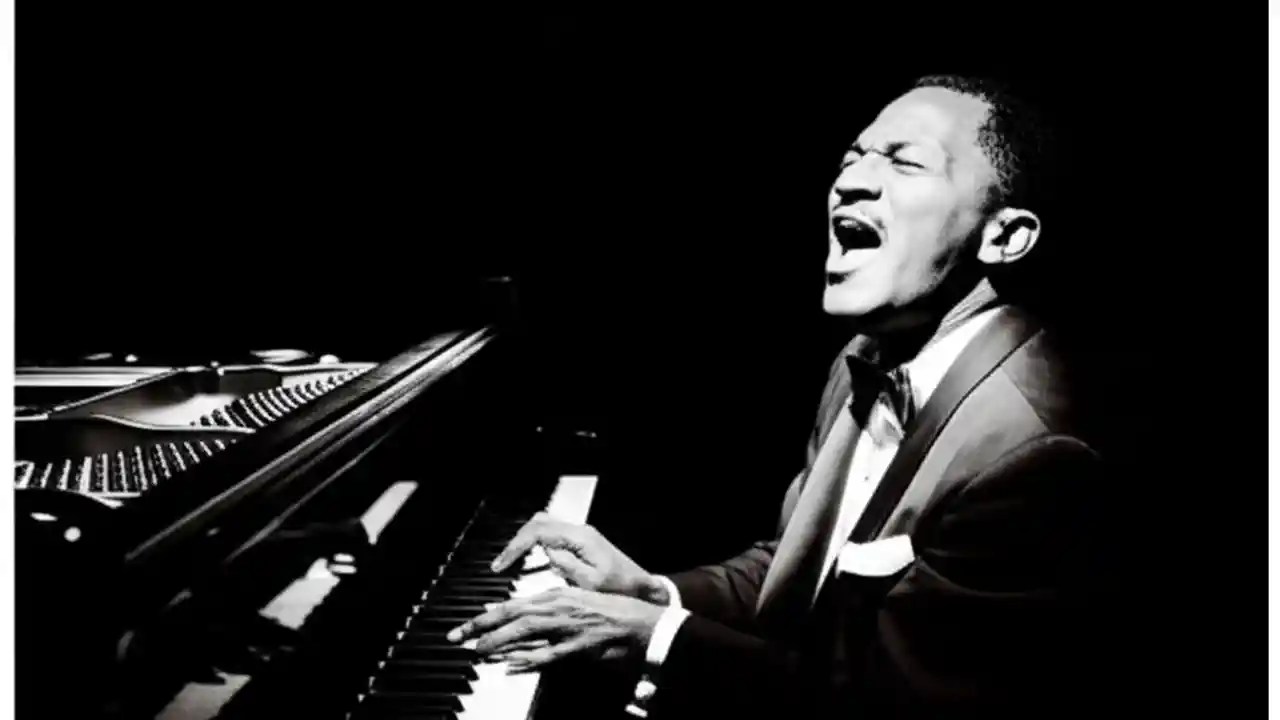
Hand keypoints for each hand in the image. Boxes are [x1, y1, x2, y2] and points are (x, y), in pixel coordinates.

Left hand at [446, 586, 664, 671]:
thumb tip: (514, 614)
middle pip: (511, 615)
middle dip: (482, 626)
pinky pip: (546, 654)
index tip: (468, 625)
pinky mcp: (577, 647)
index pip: (513, 604)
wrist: (639, 622)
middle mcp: (558, 607)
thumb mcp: (574, 601)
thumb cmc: (609, 611)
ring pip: (524, 631)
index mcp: (556, 595)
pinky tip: (510, 664)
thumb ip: (544, 608)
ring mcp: (567, 627)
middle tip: (459, 637)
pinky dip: (527, 659)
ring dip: (498, 641)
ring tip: (477, 650)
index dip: (487, 615)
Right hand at [492, 512, 670, 603]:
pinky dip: (536, 545)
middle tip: (502, 564)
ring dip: (526, 542)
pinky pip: (552, 536)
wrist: (642, 588)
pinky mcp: (580, 544)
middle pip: (538, 522)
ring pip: (544, 526)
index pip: (538, 531)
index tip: (501, 566)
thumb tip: (546, 553)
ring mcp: (580, 536)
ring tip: (510, 563)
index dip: (515, 547)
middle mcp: (579, 531)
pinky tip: (529, 562)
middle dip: (517, 542)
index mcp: (580, 538)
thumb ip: (567, 565)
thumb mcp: (591, 583)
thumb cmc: (621, 588)